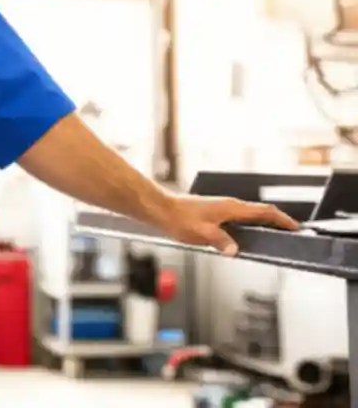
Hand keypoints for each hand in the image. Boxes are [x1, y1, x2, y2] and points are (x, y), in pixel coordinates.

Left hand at [159, 195, 299, 255]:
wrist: (161, 210)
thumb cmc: (179, 218)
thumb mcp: (202, 234)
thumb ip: (221, 242)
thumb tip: (235, 251)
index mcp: (231, 208)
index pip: (265, 211)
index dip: (282, 219)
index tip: (296, 227)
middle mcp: (229, 205)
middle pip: (261, 212)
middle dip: (277, 221)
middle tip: (290, 232)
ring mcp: (222, 208)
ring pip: (250, 215)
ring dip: (264, 223)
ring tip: (274, 235)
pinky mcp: (215, 212)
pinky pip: (239, 218)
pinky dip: (249, 225)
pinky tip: (247, 237)